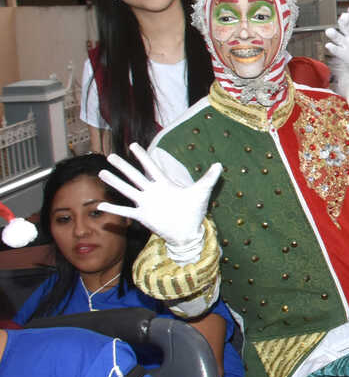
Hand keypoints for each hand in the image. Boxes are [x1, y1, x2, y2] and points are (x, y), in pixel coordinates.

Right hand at [98, 144, 220, 264]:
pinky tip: (101, 205)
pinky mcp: (143, 216)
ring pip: (127, 190)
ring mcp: (146, 203)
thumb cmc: (194, 211)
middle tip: (110, 156)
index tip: (133, 145)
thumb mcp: (202, 192)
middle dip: (123, 166)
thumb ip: (209, 178)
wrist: (188, 231)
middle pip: (135, 176)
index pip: (151, 167)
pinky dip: (114, 209)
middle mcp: (152, 192)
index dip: (142, 156)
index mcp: (165, 184)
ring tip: (102, 173)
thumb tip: (220, 164)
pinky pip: (126, 211)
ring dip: (115, 182)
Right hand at [325, 7, 348, 102]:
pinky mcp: (345, 55)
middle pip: (345, 25)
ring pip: (337, 37)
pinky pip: (337, 50)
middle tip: (344, 17)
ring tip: (330, 31)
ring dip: (333, 34)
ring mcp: (348, 44)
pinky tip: (330, 46)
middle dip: (343, 20)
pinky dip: (332, 48)